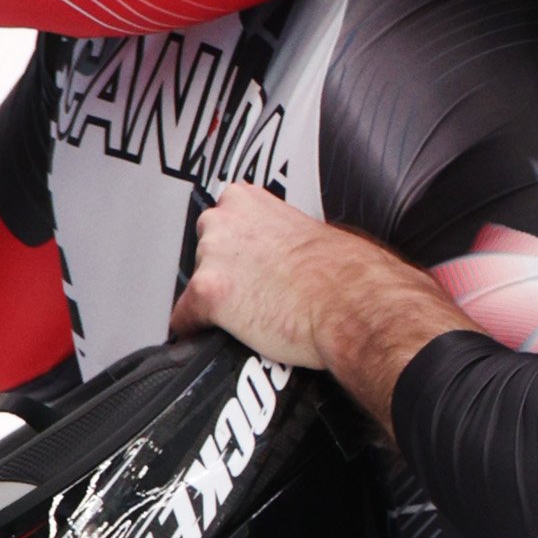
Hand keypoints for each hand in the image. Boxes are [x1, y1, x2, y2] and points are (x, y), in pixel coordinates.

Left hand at [170, 186, 464, 422]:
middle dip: (225, 272)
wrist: (353, 301)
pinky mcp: (208, 294)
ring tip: (252, 316)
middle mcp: (224, 222)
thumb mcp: (311, 232)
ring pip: (198, 284)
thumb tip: (282, 255)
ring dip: (217, 300)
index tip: (250, 263)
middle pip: (205, 250)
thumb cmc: (345, 273)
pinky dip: (197, 331)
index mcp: (248, 200)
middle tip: (256, 292)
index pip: (224, 222)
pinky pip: (185, 319)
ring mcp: (213, 257)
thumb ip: (281, 234)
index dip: (239, 248)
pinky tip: (216, 337)